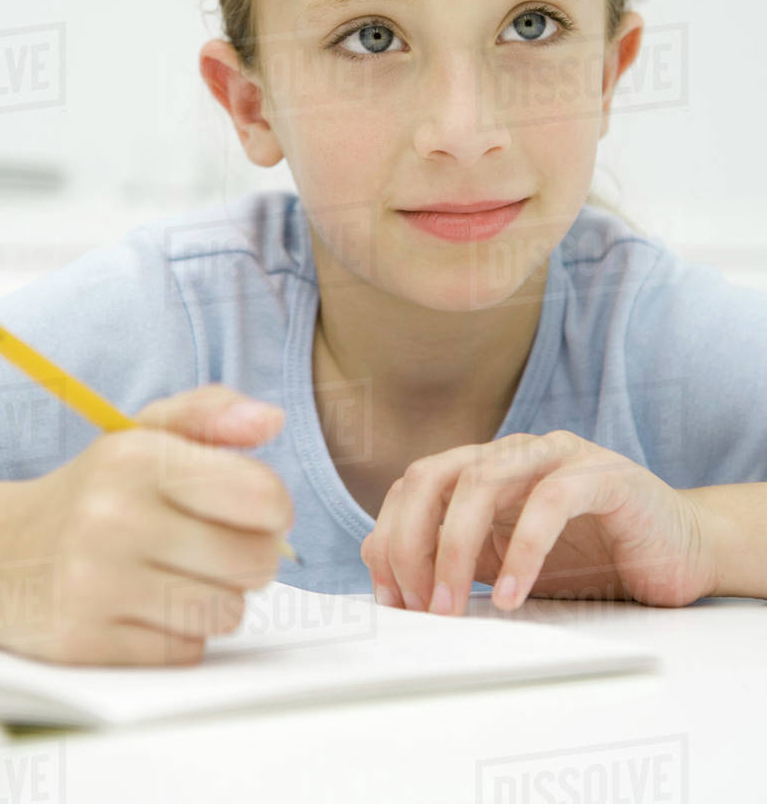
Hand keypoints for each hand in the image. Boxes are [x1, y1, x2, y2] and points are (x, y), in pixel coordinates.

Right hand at [0, 385, 293, 664]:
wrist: (3, 552)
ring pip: (227, 611)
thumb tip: (272, 419)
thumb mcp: (146, 431)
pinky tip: (148, 605)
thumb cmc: (99, 489)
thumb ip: (212, 412)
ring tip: (181, 573)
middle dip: (250, 555)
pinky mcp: (88, 643)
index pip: (260, 496)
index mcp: (138, 457)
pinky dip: (180, 633)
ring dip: (218, 597)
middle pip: (254, 562)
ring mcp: (97, 585)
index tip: (255, 508)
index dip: (273, 507)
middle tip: (216, 543)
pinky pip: (187, 650)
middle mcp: (114, 519)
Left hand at [360, 430, 718, 615]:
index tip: (392, 600)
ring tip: (452, 608)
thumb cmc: (591, 558)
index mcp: (484, 466)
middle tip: (416, 606)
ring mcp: (558, 455)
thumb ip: (449, 556)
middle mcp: (513, 451)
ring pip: (481, 480)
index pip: (414, 485)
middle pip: (433, 476)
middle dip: (409, 543)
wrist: (678, 552)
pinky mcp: (605, 475)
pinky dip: (522, 550)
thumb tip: (380, 567)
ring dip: (453, 549)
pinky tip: (512, 595)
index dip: (390, 539)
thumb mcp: (503, 562)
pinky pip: (551, 501)